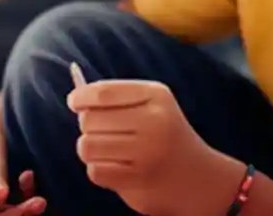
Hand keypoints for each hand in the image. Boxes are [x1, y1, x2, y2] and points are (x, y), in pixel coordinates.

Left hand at [68, 80, 238, 215]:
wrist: (199, 177)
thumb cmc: (164, 135)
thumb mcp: (151, 106)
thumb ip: (116, 99)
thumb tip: (75, 96)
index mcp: (156, 96)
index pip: (103, 92)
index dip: (81, 97)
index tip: (74, 101)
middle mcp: (154, 121)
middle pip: (90, 120)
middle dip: (87, 126)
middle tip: (101, 131)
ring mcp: (147, 151)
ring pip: (87, 146)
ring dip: (89, 150)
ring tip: (104, 150)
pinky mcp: (140, 179)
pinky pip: (95, 171)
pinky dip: (97, 170)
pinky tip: (113, 167)